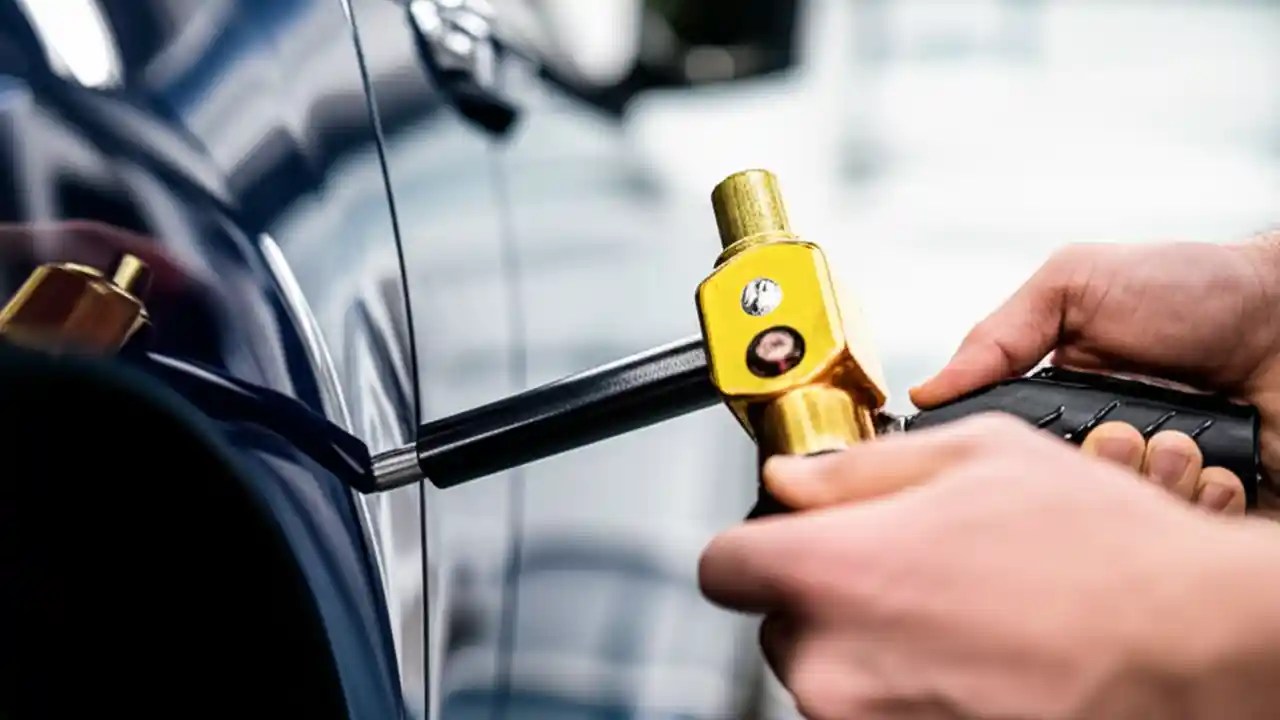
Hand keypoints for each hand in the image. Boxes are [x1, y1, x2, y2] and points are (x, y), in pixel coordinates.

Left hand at [701, 415, 1279, 719]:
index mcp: (834, 573)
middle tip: (898, 567)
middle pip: (775, 623)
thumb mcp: (973, 456)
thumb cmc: (1099, 552)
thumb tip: (791, 480)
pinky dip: (904, 686)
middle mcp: (836, 663)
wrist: (1190, 643)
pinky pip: (874, 711)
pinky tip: (967, 653)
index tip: (788, 537)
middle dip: (820, 592)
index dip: (756, 541)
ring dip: (864, 642)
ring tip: (950, 609)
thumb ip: (857, 470)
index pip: (722, 564)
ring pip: (825, 675)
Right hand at [909, 237, 1279, 509]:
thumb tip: (926, 390)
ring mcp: (1158, 487)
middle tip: (1122, 433)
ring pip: (1126, 525)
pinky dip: (1208, 500)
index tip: (1037, 444)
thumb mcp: (1076, 285)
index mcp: (1060, 412)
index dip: (1014, 462)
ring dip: (1157, 479)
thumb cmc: (1193, 288)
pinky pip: (1193, 536)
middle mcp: (1103, 456)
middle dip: (1094, 467)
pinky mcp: (1212, 514)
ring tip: (1187, 439)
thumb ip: (998, 334)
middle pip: (1062, 502)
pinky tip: (1222, 467)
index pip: (1009, 460)